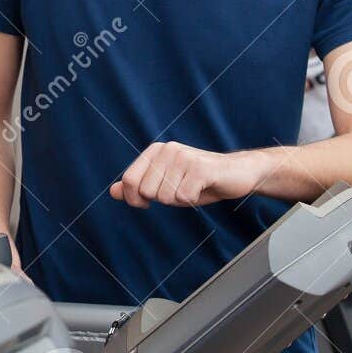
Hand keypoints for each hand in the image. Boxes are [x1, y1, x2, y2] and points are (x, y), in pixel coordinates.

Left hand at [108, 141, 259, 208]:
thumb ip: (138, 187)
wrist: (237, 174)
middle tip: (179, 191)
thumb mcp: (165, 185)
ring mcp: (183, 157)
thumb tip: (114, 191)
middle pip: (147, 191)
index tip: (146, 202)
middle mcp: (167, 150)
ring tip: (191, 188)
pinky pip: (183, 197)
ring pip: (165, 196)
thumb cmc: (199, 181)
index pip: (129, 181)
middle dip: (162, 200)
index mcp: (155, 151)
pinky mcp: (199, 168)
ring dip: (179, 200)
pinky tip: (201, 189)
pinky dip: (192, 200)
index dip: (134, 199)